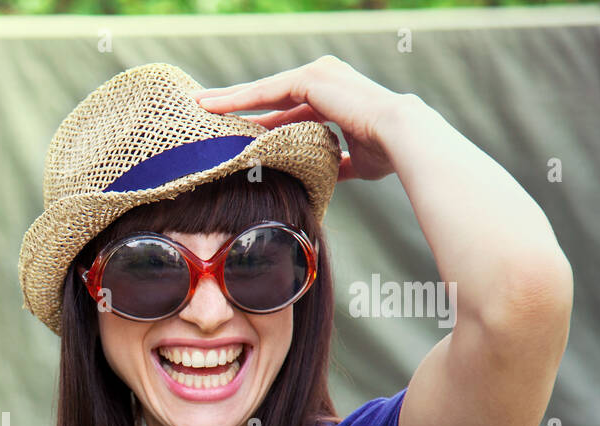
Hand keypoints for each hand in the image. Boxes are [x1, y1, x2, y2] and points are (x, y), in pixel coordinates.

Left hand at [191, 56, 409, 181]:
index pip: (286, 107)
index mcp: (333, 96)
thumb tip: (324, 176)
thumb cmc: (385, 153)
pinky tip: (214, 108)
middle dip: (236, 104)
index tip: (232, 130)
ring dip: (229, 99)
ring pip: (262, 90)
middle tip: (203, 110)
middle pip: (268, 94)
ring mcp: (318, 74)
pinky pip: (265, 91)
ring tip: (198, 107)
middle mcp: (324, 78)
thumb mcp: (353, 160)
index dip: (257, 118)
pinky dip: (239, 99)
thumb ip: (334, 161)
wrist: (401, 138)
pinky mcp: (311, 78)